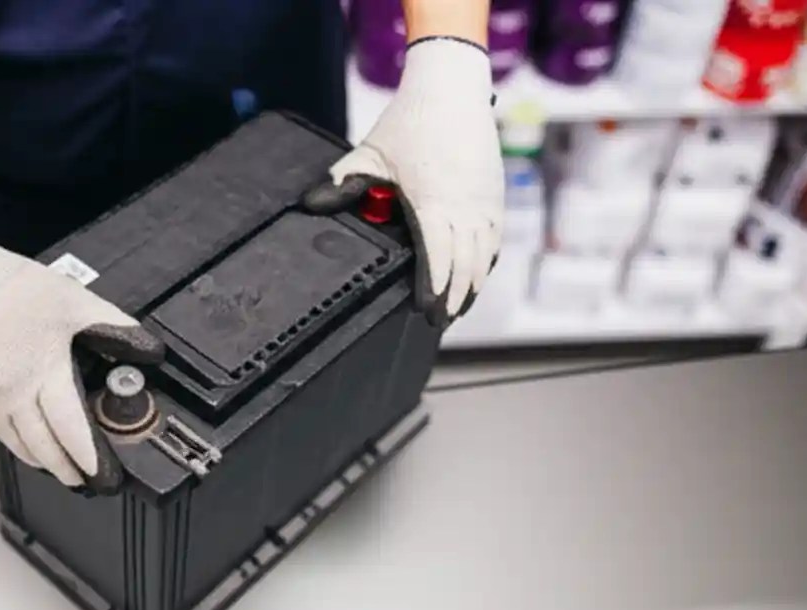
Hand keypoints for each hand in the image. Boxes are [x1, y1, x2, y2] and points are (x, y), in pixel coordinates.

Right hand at [0, 210, 164, 492]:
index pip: (72, 430)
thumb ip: (114, 327)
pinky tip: (25, 440)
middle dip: (67, 469)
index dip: (89, 458)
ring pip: (16, 443)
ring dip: (40, 459)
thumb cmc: (11, 288)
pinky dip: (13, 439)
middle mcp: (11, 391)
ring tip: (59, 467)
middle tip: (83, 481)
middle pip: (43, 447)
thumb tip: (148, 349)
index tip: (103, 476)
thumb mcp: (75, 301)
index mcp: (44, 370)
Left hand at [304, 38, 503, 326]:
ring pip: (483, 256)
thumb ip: (343, 182)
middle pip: (464, 265)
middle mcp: (464, 205)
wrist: (452, 90)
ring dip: (472, 285)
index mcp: (433, 200)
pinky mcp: (495, 195)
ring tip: (458, 309)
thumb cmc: (408, 122)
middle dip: (453, 297)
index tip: (426, 309)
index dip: (433, 286)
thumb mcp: (369, 152)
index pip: (437, 255)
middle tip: (439, 322)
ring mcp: (484, 201)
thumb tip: (311, 205)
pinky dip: (486, 263)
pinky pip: (494, 238)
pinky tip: (478, 278)